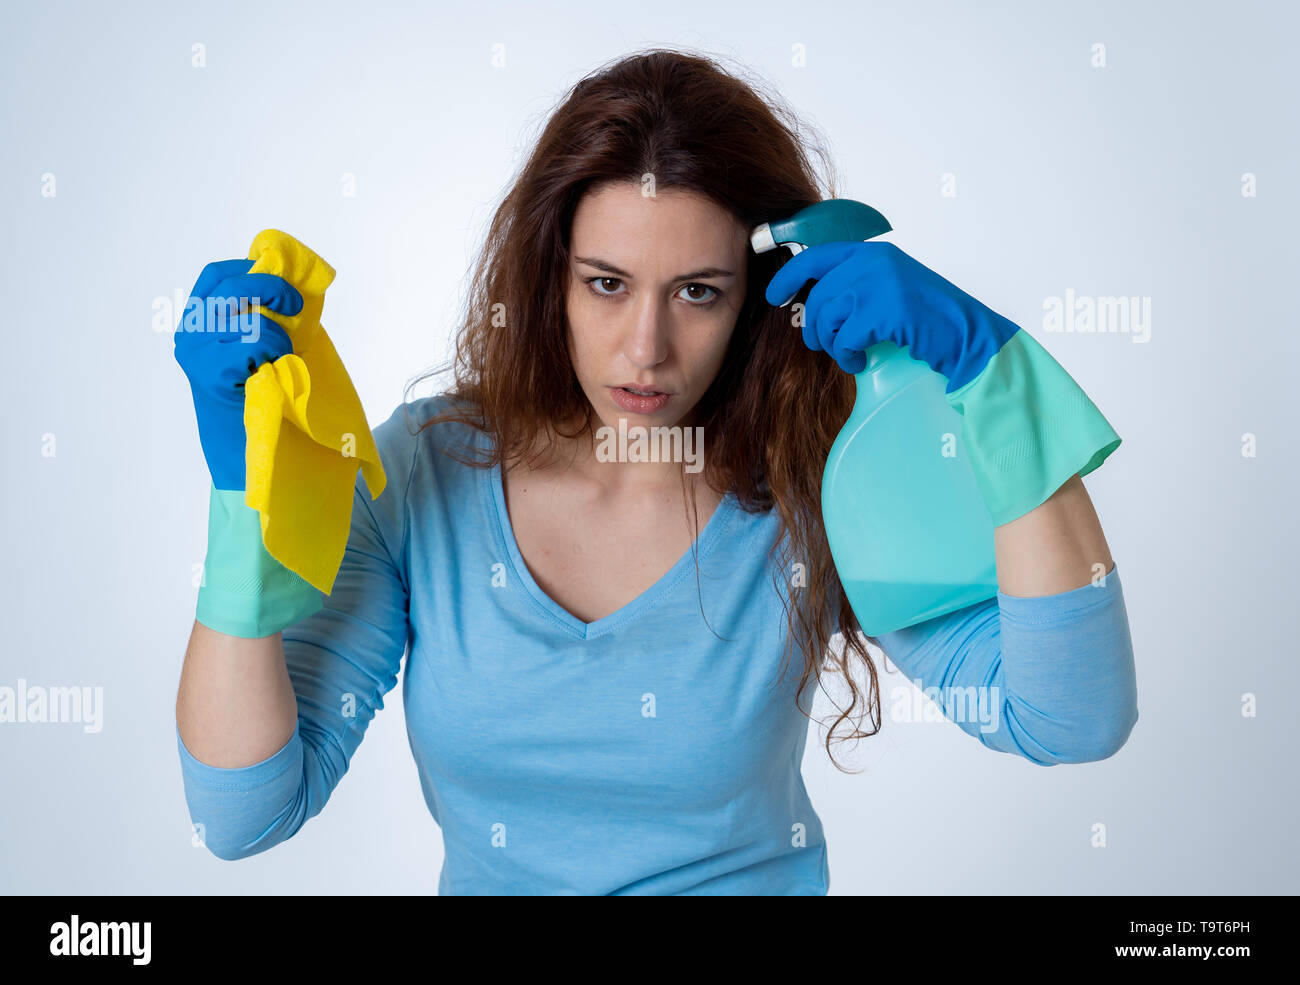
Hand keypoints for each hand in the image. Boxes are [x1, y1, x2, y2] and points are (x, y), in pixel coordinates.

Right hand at [174, 259, 300, 489]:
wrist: (246, 445)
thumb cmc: (258, 391)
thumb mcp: (255, 344)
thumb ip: (262, 312)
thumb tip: (297, 276)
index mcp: (194, 321)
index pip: (216, 275)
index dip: (248, 268)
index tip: (278, 276)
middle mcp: (188, 333)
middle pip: (233, 287)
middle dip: (272, 289)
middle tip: (295, 305)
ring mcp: (196, 352)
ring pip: (251, 318)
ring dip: (278, 333)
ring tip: (279, 355)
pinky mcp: (211, 371)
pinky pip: (256, 341)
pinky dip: (275, 349)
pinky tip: (273, 368)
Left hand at [763, 240, 1018, 387]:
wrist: (965, 334)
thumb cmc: (928, 318)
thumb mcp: (889, 288)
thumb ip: (857, 285)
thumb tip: (817, 304)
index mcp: (873, 253)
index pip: (817, 256)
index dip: (790, 276)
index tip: (775, 294)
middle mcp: (874, 261)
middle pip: (819, 296)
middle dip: (816, 327)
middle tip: (825, 346)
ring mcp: (880, 283)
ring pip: (828, 318)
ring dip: (833, 344)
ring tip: (850, 354)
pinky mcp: (885, 309)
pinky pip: (845, 337)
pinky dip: (847, 355)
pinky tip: (861, 360)